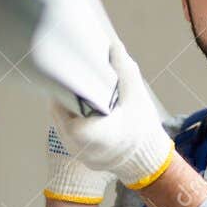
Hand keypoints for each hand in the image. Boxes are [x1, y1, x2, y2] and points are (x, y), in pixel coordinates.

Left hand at [48, 38, 173, 190]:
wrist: (148, 162)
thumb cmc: (142, 131)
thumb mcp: (135, 96)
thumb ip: (122, 70)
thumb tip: (112, 45)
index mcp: (84, 131)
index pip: (59, 100)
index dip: (63, 83)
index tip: (68, 69)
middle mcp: (73, 144)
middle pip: (58, 109)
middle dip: (65, 92)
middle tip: (73, 75)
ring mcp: (73, 151)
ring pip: (61, 120)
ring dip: (68, 104)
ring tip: (78, 89)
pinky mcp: (77, 153)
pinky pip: (67, 129)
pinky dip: (73, 117)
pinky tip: (82, 106)